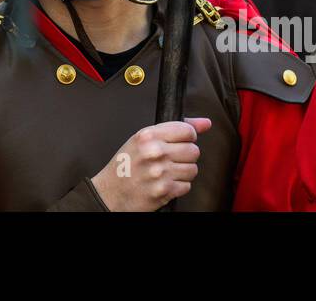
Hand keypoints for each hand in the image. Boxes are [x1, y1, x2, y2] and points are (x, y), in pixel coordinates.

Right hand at [90, 117, 211, 211]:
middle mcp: (155, 152)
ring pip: (193, 169)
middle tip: (171, 159)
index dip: (188, 136)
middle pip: (193, 150)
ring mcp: (160, 172)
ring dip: (183, 172)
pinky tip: (164, 183)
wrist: (110, 192)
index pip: (187, 130)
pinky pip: (187, 186)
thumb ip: (174, 128)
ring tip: (166, 172)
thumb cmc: (125, 164)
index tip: (181, 141)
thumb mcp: (142, 139)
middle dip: (186, 156)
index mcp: (148, 135)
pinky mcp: (164, 191)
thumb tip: (205, 123)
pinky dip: (178, 186)